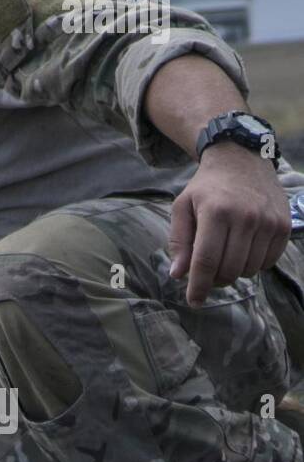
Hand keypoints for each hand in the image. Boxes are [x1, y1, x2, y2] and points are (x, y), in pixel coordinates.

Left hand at [168, 144, 290, 305]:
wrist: (242, 160)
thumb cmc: (207, 187)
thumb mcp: (182, 206)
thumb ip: (179, 241)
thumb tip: (178, 274)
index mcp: (216, 212)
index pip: (206, 260)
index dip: (199, 285)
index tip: (193, 301)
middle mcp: (245, 217)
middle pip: (229, 269)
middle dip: (214, 280)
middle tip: (207, 273)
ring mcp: (268, 222)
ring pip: (249, 269)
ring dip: (234, 272)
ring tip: (224, 257)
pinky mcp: (284, 226)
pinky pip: (268, 262)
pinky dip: (253, 265)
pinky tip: (242, 250)